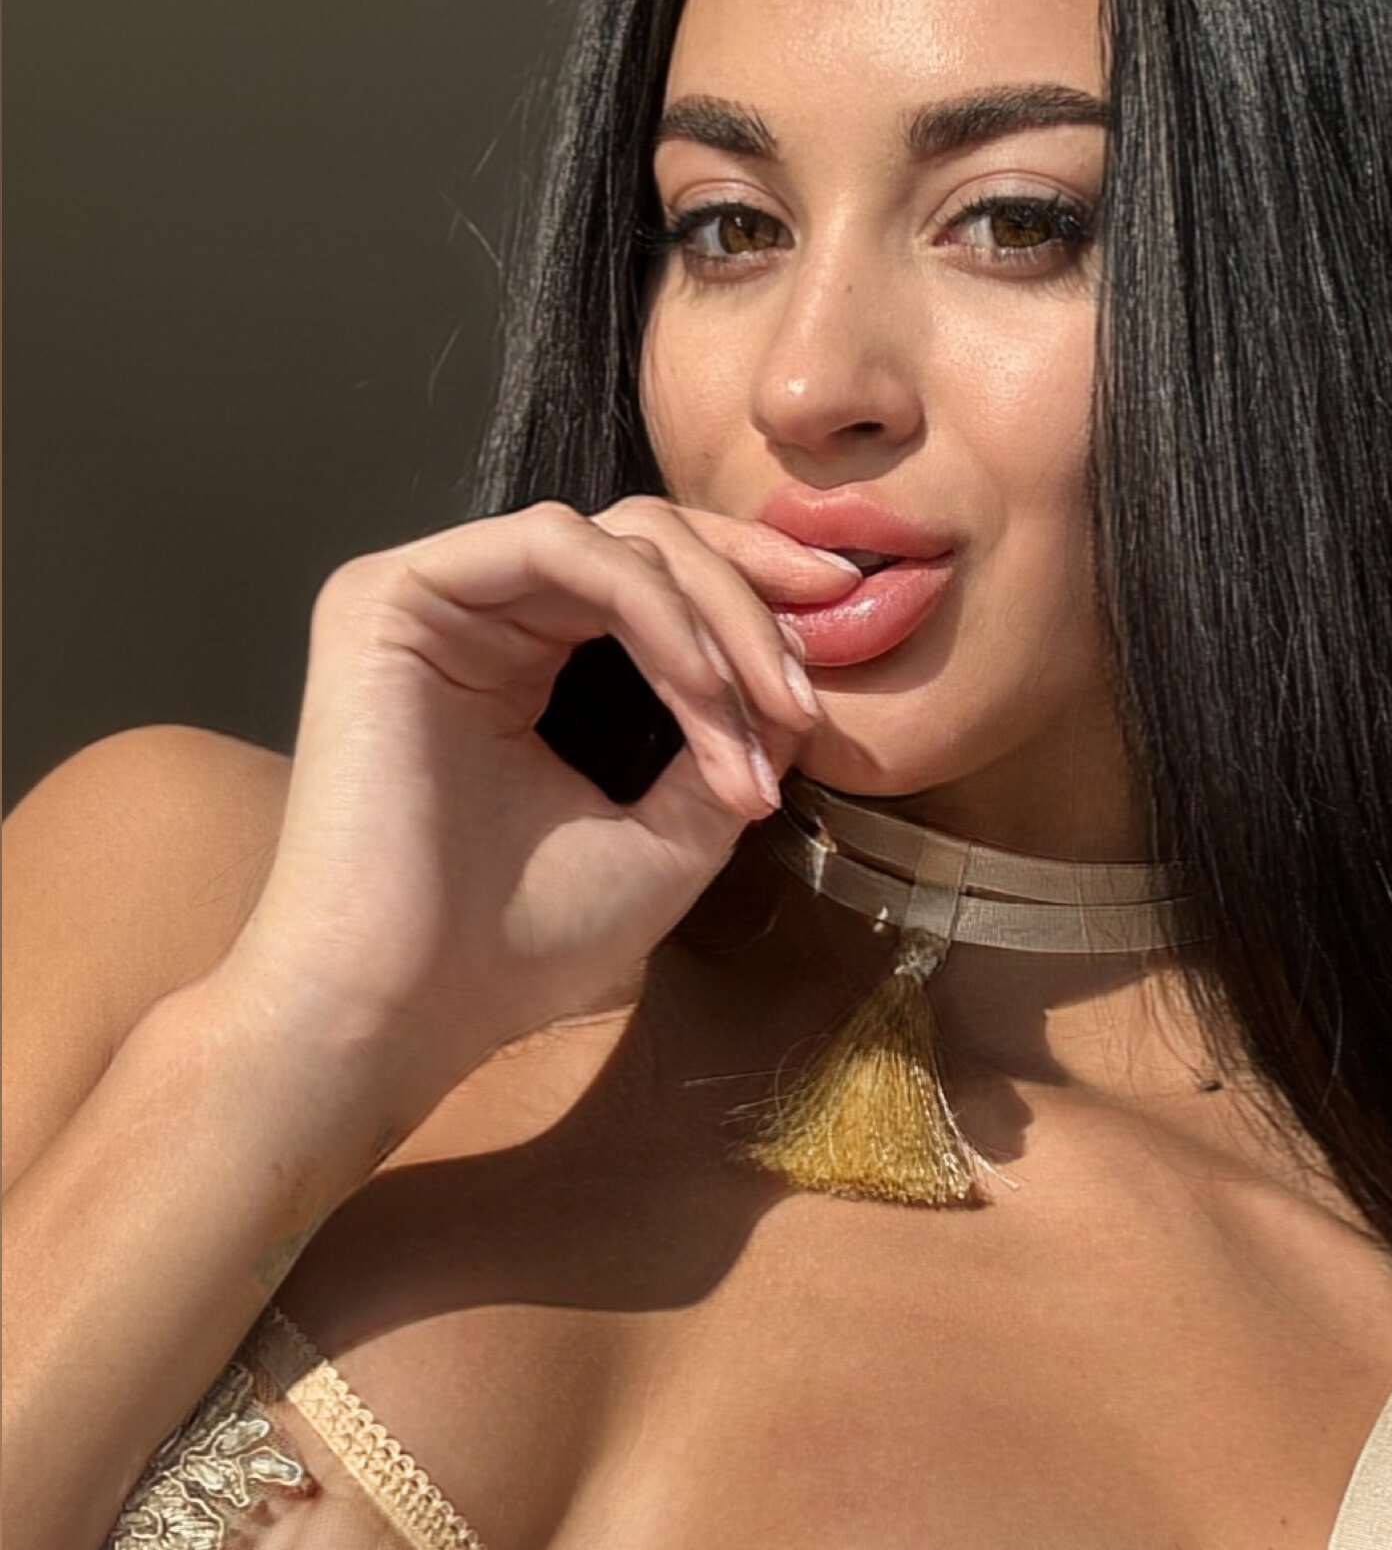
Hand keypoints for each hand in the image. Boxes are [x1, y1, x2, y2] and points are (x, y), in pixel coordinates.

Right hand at [216, 497, 852, 1120]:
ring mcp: (430, 597)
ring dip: (716, 620)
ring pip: (616, 539)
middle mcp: (475, 615)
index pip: (653, 584)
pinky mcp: (391, 594)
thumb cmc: (515, 949)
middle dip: (752, 598)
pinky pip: (558, 546)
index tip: (841, 645)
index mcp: (521, 661)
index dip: (752, 602)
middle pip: (645, 543)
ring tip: (768, 714)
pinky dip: (654, 608)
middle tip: (812, 686)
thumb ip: (726, 748)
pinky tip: (704, 688)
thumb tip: (800, 686)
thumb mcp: (666, 839)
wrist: (399, 1010)